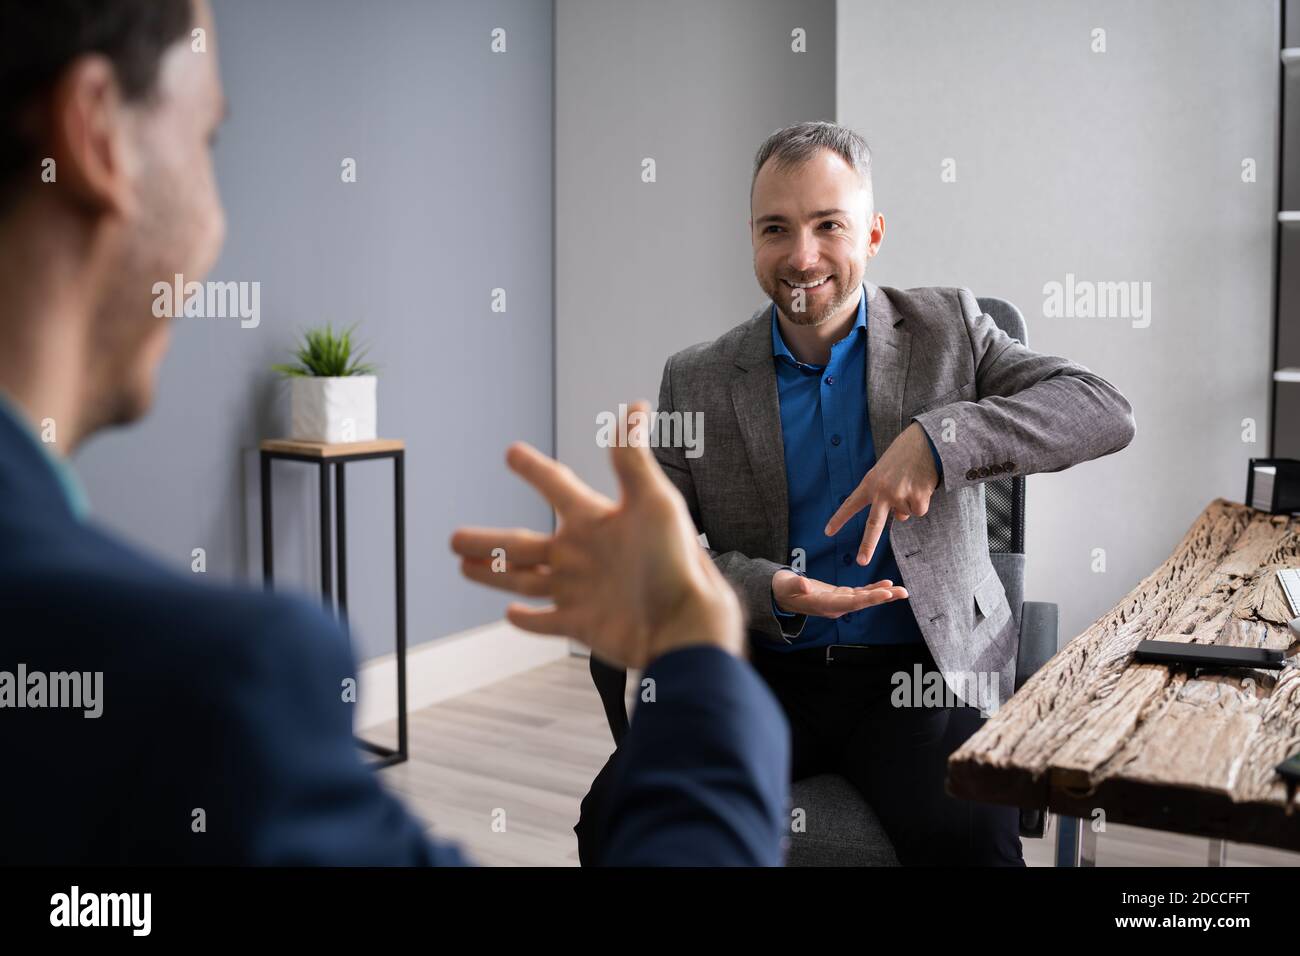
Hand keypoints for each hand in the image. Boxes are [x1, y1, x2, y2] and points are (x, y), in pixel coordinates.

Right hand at [450, 401, 742, 668]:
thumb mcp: (653, 500)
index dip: (533, 469)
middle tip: (452, 537)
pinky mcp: (582, 624)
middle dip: (487, 539)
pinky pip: (547, 622)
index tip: (511, 453)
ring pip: (522, 580)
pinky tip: (509, 614)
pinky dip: (527, 620)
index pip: (556, 486)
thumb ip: (632, 457)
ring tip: (461, 565)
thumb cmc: (674, 559)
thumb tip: (632, 405)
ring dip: (491, 572)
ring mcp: (580, 590)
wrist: (684, 623)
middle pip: (521, 544)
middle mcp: (582, 554)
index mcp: (594, 519)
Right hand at [772, 569, 906, 617]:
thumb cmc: (783, 589)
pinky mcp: (840, 595)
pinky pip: (860, 593)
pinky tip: (886, 584)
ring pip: (865, 598)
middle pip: (864, 602)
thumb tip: (805, 585)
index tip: (886, 593)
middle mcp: (836, 606)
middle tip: (904, 592)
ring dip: (884, 594)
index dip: (869, 598)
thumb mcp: (786, 586)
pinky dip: (874, 589)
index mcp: (825, 605)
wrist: (781, 594)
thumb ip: (796, 585)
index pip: (851, 602)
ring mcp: (839, 602)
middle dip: (884, 597)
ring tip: (902, 590)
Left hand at [824, 422, 938, 565]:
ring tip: (913, 480)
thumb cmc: (904, 454)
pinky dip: (922, 501)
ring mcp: (899, 496)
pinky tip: (923, 484)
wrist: (925, 441)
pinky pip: (919, 511)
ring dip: (910, 502)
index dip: (839, 519)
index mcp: (870, 483)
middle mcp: (882, 492)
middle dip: (867, 545)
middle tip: (861, 562)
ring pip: (904, 515)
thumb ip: (886, 496)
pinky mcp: (917, 499)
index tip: (828, 532)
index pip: (851, 504)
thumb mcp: (886, 472)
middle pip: (874, 525)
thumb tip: (900, 520)